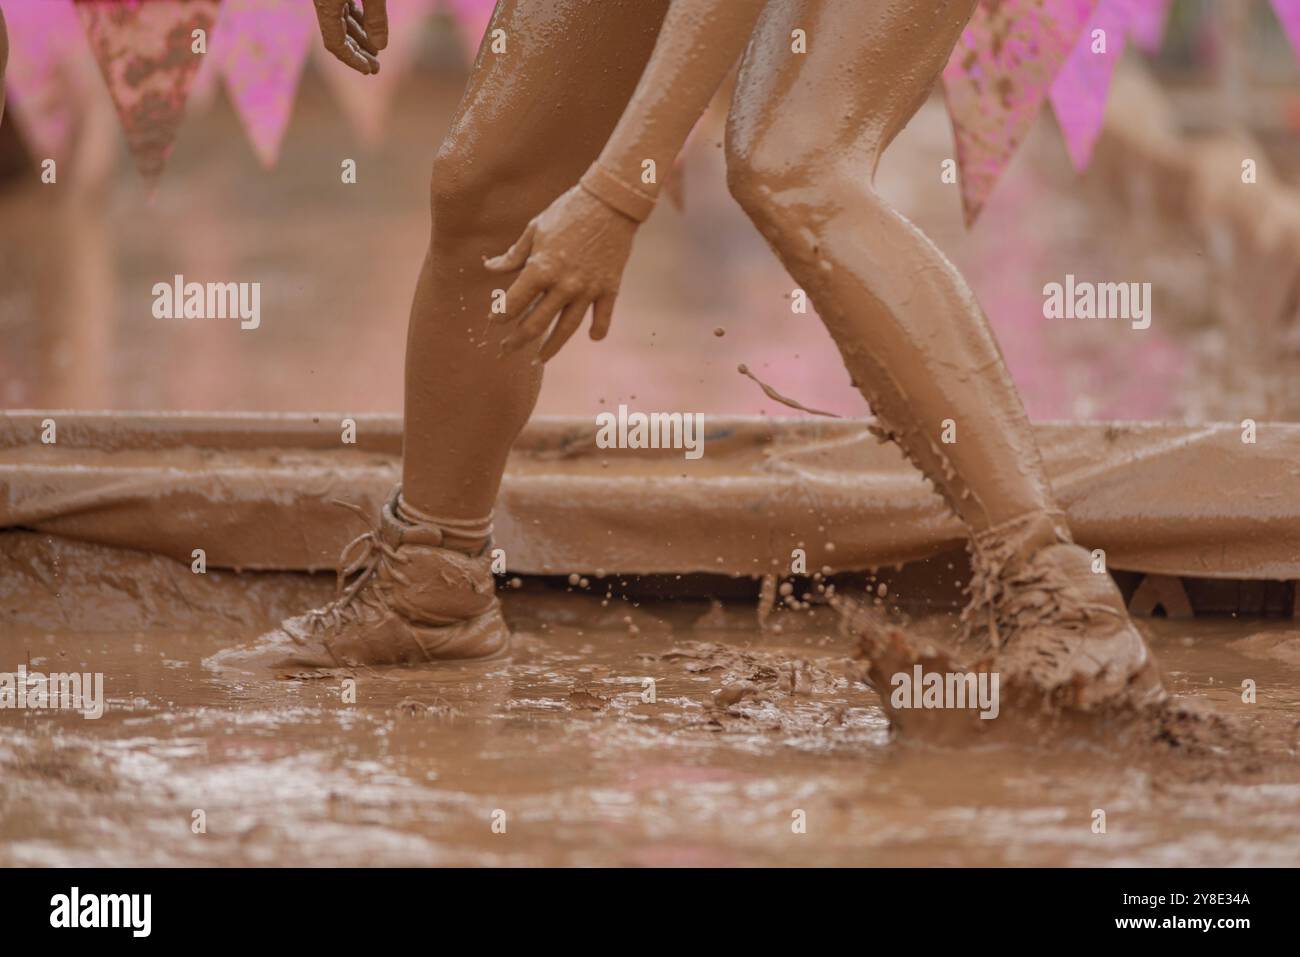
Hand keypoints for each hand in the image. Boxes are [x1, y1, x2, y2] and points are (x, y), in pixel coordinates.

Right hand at [312, 0, 387, 74]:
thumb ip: (375, 17)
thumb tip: (380, 46)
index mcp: (327, 6)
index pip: (335, 43)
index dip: (352, 60)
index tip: (368, 70)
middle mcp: (324, 2)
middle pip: (338, 36)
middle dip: (358, 53)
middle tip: (376, 67)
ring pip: (342, 23)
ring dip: (359, 38)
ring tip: (376, 51)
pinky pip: (345, 9)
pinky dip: (358, 21)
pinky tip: (369, 29)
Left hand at [486, 185, 638, 361]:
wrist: (610, 202)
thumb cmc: (568, 211)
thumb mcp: (535, 229)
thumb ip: (513, 255)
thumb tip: (489, 268)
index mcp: (540, 269)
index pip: (513, 303)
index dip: (500, 315)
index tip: (494, 320)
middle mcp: (562, 285)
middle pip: (535, 325)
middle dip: (516, 341)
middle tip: (506, 350)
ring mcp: (587, 290)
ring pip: (566, 329)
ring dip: (551, 347)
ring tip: (541, 358)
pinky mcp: (609, 289)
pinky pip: (602, 317)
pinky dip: (598, 329)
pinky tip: (592, 338)